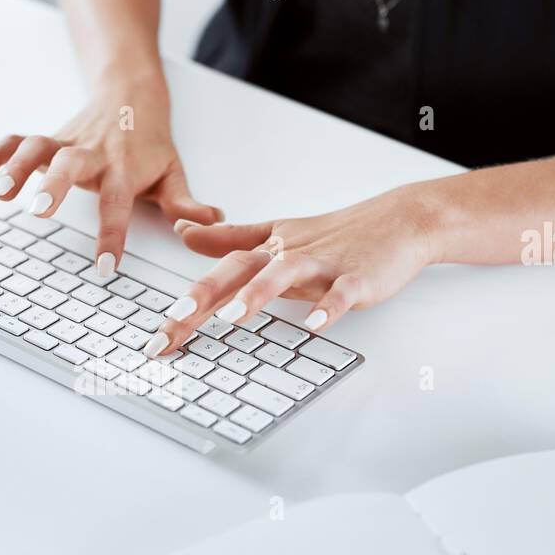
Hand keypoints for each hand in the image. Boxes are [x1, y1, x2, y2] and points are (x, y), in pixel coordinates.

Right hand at [0, 73, 221, 278]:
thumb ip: (185, 204)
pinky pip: (16, 141)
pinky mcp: (47, 139)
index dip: (112, 236)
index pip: (119, 205)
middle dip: (54, 186)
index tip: (105, 268)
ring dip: (16, 167)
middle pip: (71, 165)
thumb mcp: (172, 173)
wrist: (131, 94)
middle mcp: (92, 154)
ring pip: (38, 148)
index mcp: (124, 169)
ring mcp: (66, 144)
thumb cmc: (150, 144)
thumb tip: (209, 226)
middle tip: (39, 212)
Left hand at [145, 188, 437, 356]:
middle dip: (200, 300)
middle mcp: (287, 254)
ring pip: (284, 275)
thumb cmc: (337, 233)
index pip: (216, 275)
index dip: (184, 303)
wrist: (399, 220)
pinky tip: (316, 324)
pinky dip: (330, 307)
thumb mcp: (277, 233)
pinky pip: (342, 293)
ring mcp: (323, 265)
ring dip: (258, 294)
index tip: (156, 334)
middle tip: (170, 326)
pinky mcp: (356, 278)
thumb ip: (230, 238)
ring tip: (232, 317)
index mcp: (267, 249)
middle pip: (236, 273)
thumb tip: (184, 233)